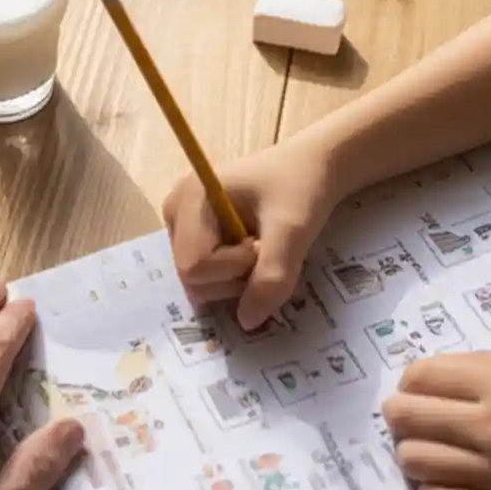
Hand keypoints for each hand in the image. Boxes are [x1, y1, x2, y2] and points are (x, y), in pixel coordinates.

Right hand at [162, 138, 341, 328]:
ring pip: (201, 282)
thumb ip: (272, 276)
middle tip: (266, 249)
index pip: (194, 266)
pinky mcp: (196, 237)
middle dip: (234, 277)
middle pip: (193, 278)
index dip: (232, 269)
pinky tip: (254, 250)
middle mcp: (176, 214)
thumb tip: (246, 323)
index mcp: (188, 199)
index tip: (263, 245)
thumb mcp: (294, 229)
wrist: (315, 166)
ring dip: (237, 278)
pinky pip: (209, 276)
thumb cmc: (302, 186)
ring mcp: (183, 227)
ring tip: (262, 247)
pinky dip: (235, 274)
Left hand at [383, 352, 490, 489]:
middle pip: (404, 417)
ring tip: (435, 455)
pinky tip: (452, 488)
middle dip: (399, 417)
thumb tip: (442, 374)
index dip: (410, 383)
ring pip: (414, 461)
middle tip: (411, 422)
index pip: (421, 376)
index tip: (417, 391)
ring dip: (416, 455)